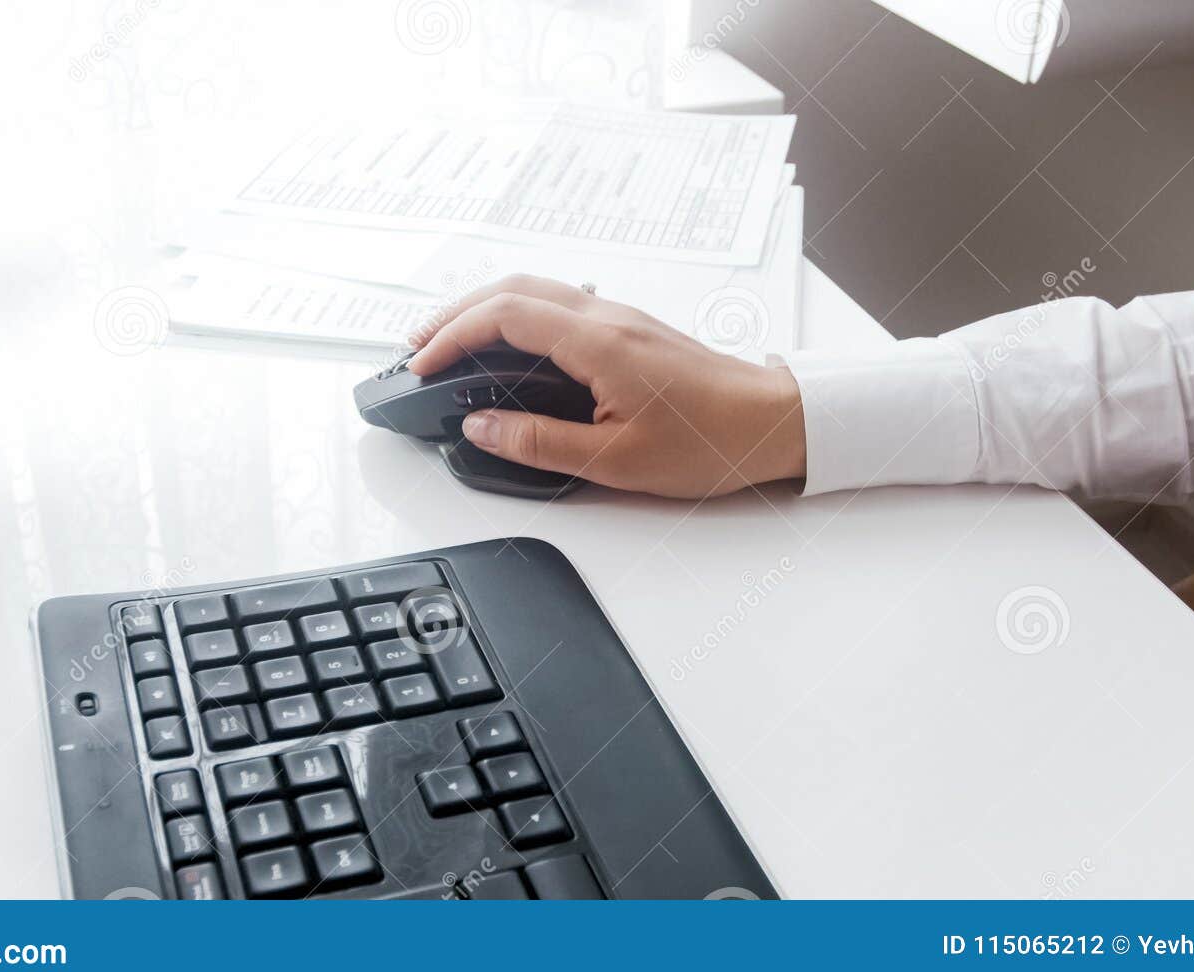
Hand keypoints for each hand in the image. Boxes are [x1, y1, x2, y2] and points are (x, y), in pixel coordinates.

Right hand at [407, 275, 805, 498]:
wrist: (774, 422)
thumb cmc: (711, 442)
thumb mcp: (616, 460)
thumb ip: (539, 444)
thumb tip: (483, 428)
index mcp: (598, 342)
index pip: (503, 315)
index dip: (452, 336)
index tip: (422, 365)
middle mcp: (606, 317)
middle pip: (511, 288)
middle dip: (455, 312)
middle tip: (418, 345)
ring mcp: (619, 318)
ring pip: (534, 291)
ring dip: (484, 309)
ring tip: (451, 342)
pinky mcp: (629, 331)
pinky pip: (557, 306)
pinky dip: (516, 316)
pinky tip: (507, 345)